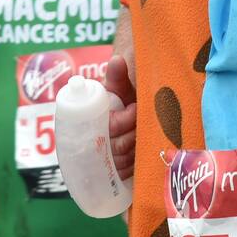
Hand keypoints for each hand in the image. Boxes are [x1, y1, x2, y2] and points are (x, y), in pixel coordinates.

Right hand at [104, 55, 136, 180]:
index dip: (124, 121)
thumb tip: (117, 60)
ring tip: (145, 133)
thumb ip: (118, 77)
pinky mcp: (113, 172)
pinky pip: (124, 175)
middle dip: (135, 134)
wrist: (124, 109)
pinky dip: (135, 165)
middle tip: (144, 121)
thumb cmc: (123, 96)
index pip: (108, 128)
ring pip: (122, 162)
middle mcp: (93, 143)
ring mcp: (103, 160)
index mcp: (91, 122)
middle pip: (117, 148)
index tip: (136, 108)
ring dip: (137, 149)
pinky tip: (143, 152)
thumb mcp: (120, 87)